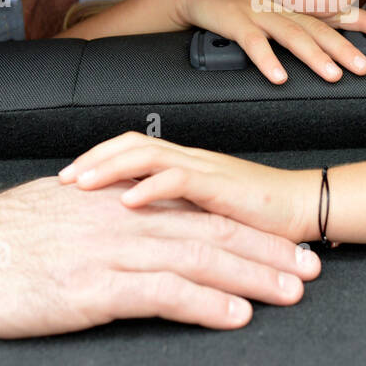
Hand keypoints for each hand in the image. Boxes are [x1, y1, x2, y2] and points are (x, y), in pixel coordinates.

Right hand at [0, 176, 320, 336]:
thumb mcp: (61, 207)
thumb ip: (103, 209)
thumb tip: (128, 214)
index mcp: (120, 201)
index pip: (198, 212)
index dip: (245, 226)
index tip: (280, 241)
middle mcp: (125, 220)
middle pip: (213, 231)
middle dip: (267, 251)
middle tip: (309, 266)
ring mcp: (112, 252)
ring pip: (200, 259)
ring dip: (253, 277)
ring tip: (291, 291)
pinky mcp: (95, 288)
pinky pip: (163, 294)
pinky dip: (206, 304)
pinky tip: (235, 315)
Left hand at [59, 132, 316, 242]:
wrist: (303, 208)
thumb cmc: (258, 216)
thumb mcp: (204, 213)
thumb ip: (174, 211)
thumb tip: (131, 222)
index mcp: (184, 163)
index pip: (131, 146)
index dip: (96, 156)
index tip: (67, 176)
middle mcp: (190, 159)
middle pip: (130, 143)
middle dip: (92, 157)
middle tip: (62, 178)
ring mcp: (205, 169)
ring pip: (146, 153)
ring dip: (109, 167)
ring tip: (82, 183)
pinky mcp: (221, 185)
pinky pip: (178, 179)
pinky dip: (148, 187)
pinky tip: (126, 200)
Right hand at [172, 0, 365, 83]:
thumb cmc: (239, 5)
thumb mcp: (273, 11)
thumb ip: (298, 24)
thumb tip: (328, 46)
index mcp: (294, 6)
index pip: (333, 11)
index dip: (361, 20)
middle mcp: (282, 7)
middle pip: (318, 27)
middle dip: (344, 47)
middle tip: (365, 66)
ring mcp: (259, 13)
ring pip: (292, 35)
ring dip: (314, 56)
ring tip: (333, 75)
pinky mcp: (234, 23)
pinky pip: (252, 44)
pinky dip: (266, 60)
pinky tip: (279, 77)